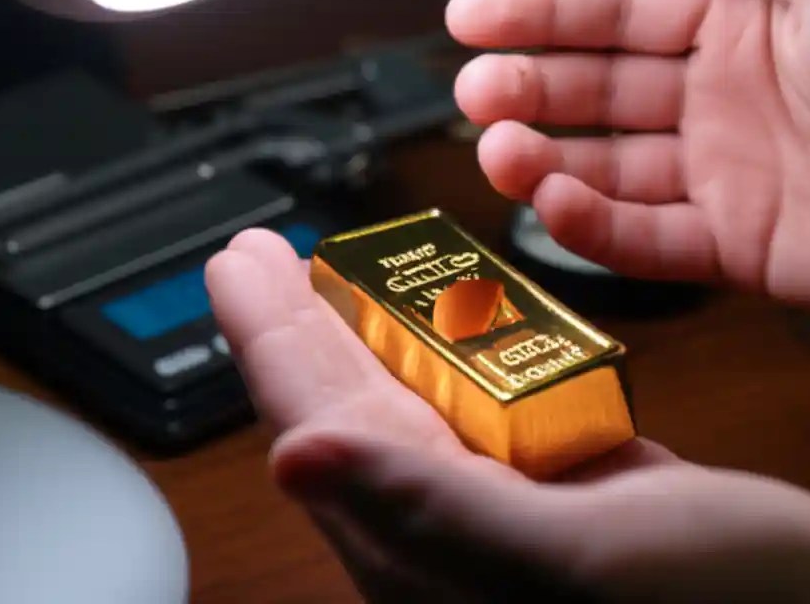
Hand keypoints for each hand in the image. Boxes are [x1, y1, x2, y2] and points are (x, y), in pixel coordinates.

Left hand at [204, 229, 809, 602]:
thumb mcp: (569, 557)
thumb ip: (428, 508)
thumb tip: (296, 459)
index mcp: (432, 554)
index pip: (321, 428)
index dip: (269, 340)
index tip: (237, 260)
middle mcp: (456, 538)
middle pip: (354, 408)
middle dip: (303, 324)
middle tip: (261, 252)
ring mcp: (515, 510)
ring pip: (417, 403)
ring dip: (373, 331)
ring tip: (333, 274)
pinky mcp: (572, 487)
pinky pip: (492, 406)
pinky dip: (465, 352)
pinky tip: (453, 321)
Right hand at [448, 0, 809, 312]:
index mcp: (739, 18)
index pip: (617, 9)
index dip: (541, 10)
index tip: (471, 15)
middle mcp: (720, 93)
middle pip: (599, 89)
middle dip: (529, 88)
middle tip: (473, 93)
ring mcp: (723, 173)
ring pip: (609, 166)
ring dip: (546, 161)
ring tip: (499, 153)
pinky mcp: (734, 245)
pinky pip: (647, 237)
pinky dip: (596, 227)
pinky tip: (555, 207)